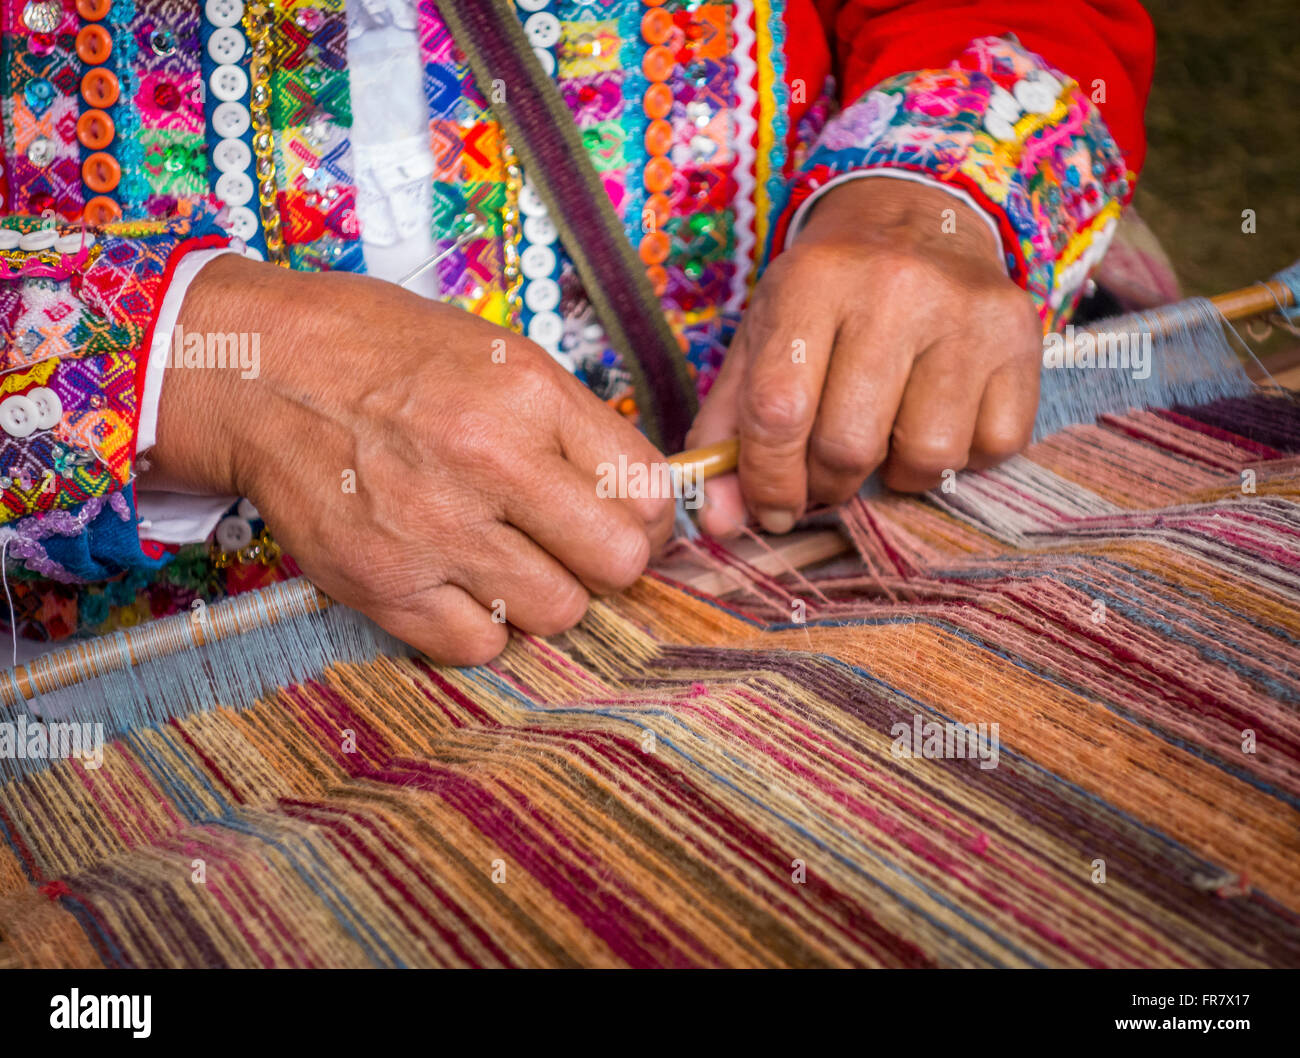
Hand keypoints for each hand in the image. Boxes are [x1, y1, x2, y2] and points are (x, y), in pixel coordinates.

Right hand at [148, 254, 674, 663]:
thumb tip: (637, 500)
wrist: (261, 373)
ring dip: (545, 595)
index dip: (649, 516)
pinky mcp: (383, 584)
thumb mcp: (499, 354)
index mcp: (529, 396)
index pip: (649, 492)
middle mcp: (489, 464)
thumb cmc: (384, 356)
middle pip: (617, 564)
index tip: (629, 519)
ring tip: (509, 559)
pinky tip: (460, 583)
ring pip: (557, 614)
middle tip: (576, 546)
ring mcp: (434, 531)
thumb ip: (573, 428)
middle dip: (608, 561)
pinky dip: (481, 625)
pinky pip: (479, 644)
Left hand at [687, 177, 1040, 536]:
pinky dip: (961, 458)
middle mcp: (896, 287)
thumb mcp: (763, 340)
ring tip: (885, 442)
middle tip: (825, 476)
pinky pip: (992, 446)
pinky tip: (937, 421)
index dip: (767, 480)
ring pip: (927, 456)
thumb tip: (719, 520)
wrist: (916, 217)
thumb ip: (729, 431)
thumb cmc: (827, 297)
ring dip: (898, 476)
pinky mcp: (1022, 338)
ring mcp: (967, 312)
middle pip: (850, 444)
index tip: (770, 507)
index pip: (778, 411)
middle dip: (828, 484)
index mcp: (814, 281)